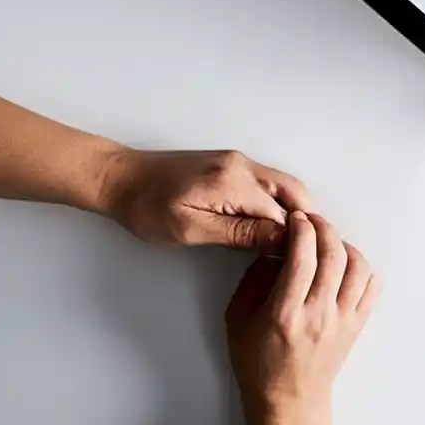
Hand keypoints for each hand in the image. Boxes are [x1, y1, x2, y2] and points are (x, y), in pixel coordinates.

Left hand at [100, 149, 310, 251]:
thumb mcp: (191, 229)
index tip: (296, 263)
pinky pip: (268, 182)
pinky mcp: (231, 164)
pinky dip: (279, 203)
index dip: (294, 240)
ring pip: (284, 186)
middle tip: (305, 252)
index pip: (283, 213)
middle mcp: (243, 165)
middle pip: (294, 192)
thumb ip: (240, 233)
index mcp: (234, 182)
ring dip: (294, 212)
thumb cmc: (145, 207)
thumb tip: (281, 240)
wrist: (119, 177)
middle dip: (305, 222)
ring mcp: (238, 162)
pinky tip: (270, 225)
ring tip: (289, 242)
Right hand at [225, 212, 379, 424]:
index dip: (302, 229)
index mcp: (285, 313)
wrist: (289, 400)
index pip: (303, 258)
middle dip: (324, 228)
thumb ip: (253, 281)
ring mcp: (342, 320)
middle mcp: (319, 315)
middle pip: (334, 256)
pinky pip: (372, 287)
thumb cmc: (259, 364)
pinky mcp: (357, 325)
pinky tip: (346, 264)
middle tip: (312, 221)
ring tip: (328, 242)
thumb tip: (274, 251)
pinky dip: (363, 268)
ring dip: (345, 245)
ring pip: (358, 267)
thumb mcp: (237, 320)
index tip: (295, 218)